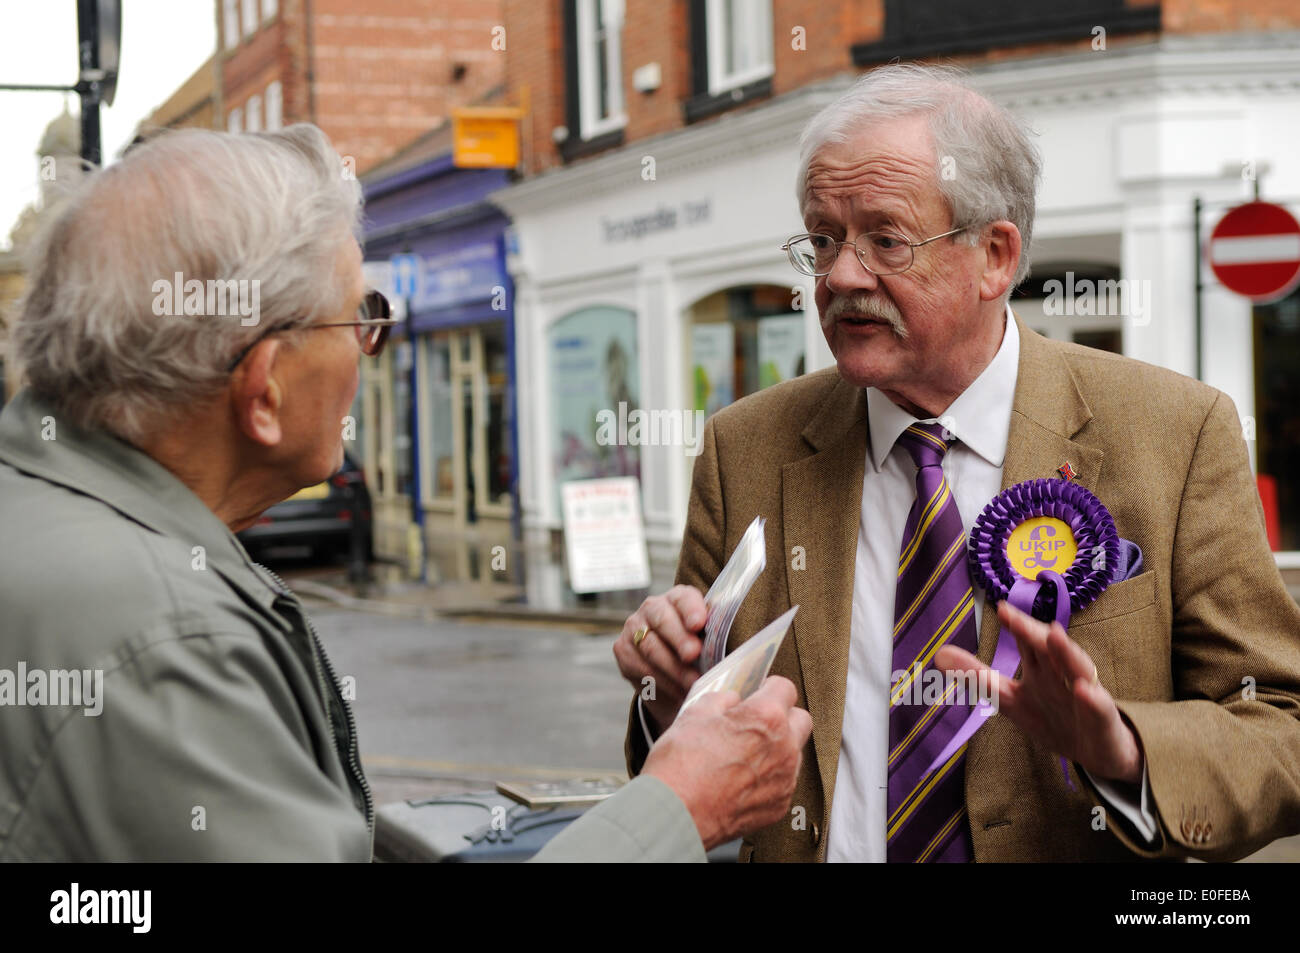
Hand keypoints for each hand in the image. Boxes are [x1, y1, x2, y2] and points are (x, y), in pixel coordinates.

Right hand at [612, 585, 707, 731]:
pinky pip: (639, 665)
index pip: (683, 597)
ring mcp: (634, 627)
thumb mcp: (709, 642)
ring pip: (650, 646)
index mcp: (679, 598)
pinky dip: (660, 681)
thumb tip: (745, 650)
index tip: (700, 624)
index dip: (691, 609)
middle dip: (679, 638)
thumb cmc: (699, 655)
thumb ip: (717, 639)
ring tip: (692, 682)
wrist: (671, 676)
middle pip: (662, 618)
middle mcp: (653, 607)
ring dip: (672, 667)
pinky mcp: (623, 649)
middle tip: (694, 655)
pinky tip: (676, 691)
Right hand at [642, 676, 812, 850]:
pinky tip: (741, 779)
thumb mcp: (694, 714)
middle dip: (783, 716)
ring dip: (777, 747)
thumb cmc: (681, 766)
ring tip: (744, 754)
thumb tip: (730, 700)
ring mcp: (785, 779)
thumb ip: (721, 700)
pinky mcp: (780, 805)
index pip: (786, 688)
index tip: (760, 692)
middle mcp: (784, 747)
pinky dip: (769, 777)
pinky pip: (783, 782)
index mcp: (766, 717)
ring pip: (794, 752)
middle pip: (801, 719)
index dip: (769, 687)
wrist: (675, 814)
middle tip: (756, 721)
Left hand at [932, 599, 1142, 783]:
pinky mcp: (1103, 720)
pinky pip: (1099, 707)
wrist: (1099, 754)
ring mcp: (1086, 694)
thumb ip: (977, 676)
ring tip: (1054, 634)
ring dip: (1066, 652)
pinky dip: (1092, 698)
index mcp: (1042, 669)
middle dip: (1032, 631)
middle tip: (1013, 614)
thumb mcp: (1010, 700)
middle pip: (1048, 649)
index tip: (1000, 608)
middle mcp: (1063, 675)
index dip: (1016, 626)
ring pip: (1077, 668)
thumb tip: (939, 653)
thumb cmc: (1055, 719)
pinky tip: (1082, 690)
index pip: (1028, 644)